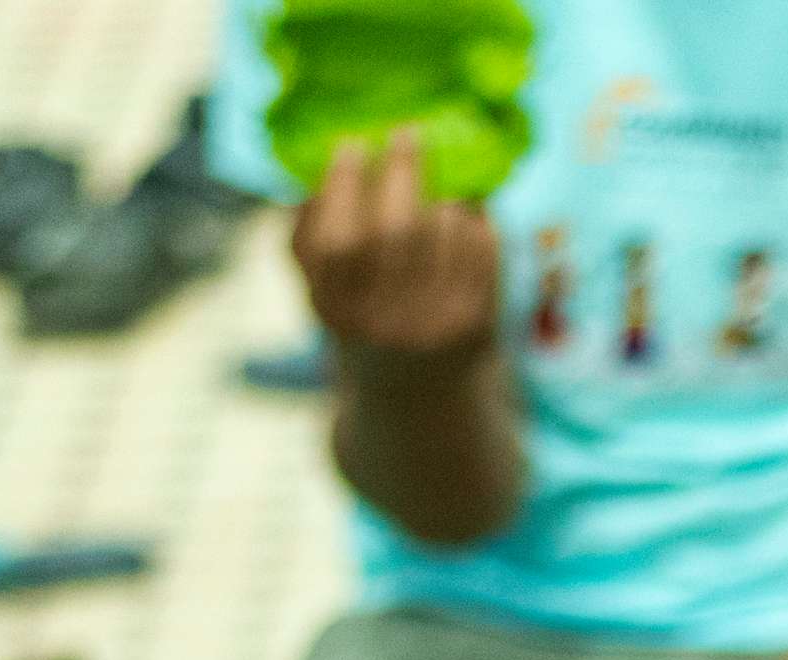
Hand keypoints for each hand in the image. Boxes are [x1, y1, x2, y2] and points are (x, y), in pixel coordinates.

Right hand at [291, 128, 501, 361]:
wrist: (419, 400)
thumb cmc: (363, 323)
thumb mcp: (322, 292)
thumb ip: (305, 237)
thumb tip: (312, 170)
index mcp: (335, 311)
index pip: (337, 242)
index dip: (344, 187)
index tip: (351, 145)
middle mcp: (385, 323)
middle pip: (396, 232)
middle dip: (402, 170)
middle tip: (407, 131)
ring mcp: (435, 324)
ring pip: (444, 231)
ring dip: (442, 195)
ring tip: (438, 186)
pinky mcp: (478, 322)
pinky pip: (481, 246)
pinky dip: (475, 218)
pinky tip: (466, 215)